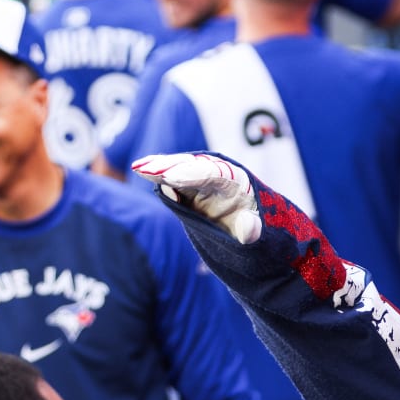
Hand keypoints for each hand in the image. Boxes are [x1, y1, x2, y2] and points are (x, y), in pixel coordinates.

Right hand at [132, 153, 261, 243]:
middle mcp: (219, 175)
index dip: (194, 175)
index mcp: (238, 181)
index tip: (173, 178)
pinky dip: (158, 175)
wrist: (248, 230)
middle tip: (149, 168)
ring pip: (179, 169)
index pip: (215, 174)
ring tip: (140, 167)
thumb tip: (247, 226)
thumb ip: (253, 230)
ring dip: (160, 167)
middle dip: (173, 166)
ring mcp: (202, 181)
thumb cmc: (255, 230)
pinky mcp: (189, 189)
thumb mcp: (259, 233)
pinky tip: (140, 169)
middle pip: (194, 166)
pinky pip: (172, 179)